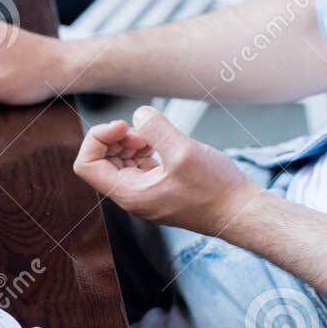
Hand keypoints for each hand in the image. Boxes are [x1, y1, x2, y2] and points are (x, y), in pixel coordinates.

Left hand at [73, 106, 262, 236]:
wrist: (241, 212)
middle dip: (114, 138)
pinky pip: (138, 165)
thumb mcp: (183, 153)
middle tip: (142, 130)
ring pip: (119, 161)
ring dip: (129, 141)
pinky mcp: (160, 187)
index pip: (86, 165)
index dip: (97, 138)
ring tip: (153, 134)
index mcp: (129, 194)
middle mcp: (132, 196)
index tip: (124, 125)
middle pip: (100, 161)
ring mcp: (146, 193)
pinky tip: (163, 141)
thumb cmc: (215, 189)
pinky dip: (143, 148)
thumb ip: (155, 129)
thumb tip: (138, 115)